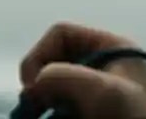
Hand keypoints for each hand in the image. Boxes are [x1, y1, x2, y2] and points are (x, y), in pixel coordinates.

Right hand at [19, 22, 145, 118]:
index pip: (60, 34)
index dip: (39, 57)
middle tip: (34, 110)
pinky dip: (57, 117)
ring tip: (45, 118)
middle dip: (41, 87)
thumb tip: (36, 85)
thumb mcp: (104, 91)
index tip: (33, 89)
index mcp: (112, 48)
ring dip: (47, 107)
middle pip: (54, 64)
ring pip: (56, 93)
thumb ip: (63, 76)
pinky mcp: (97, 116)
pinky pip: (66, 112)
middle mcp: (105, 66)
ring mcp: (101, 95)